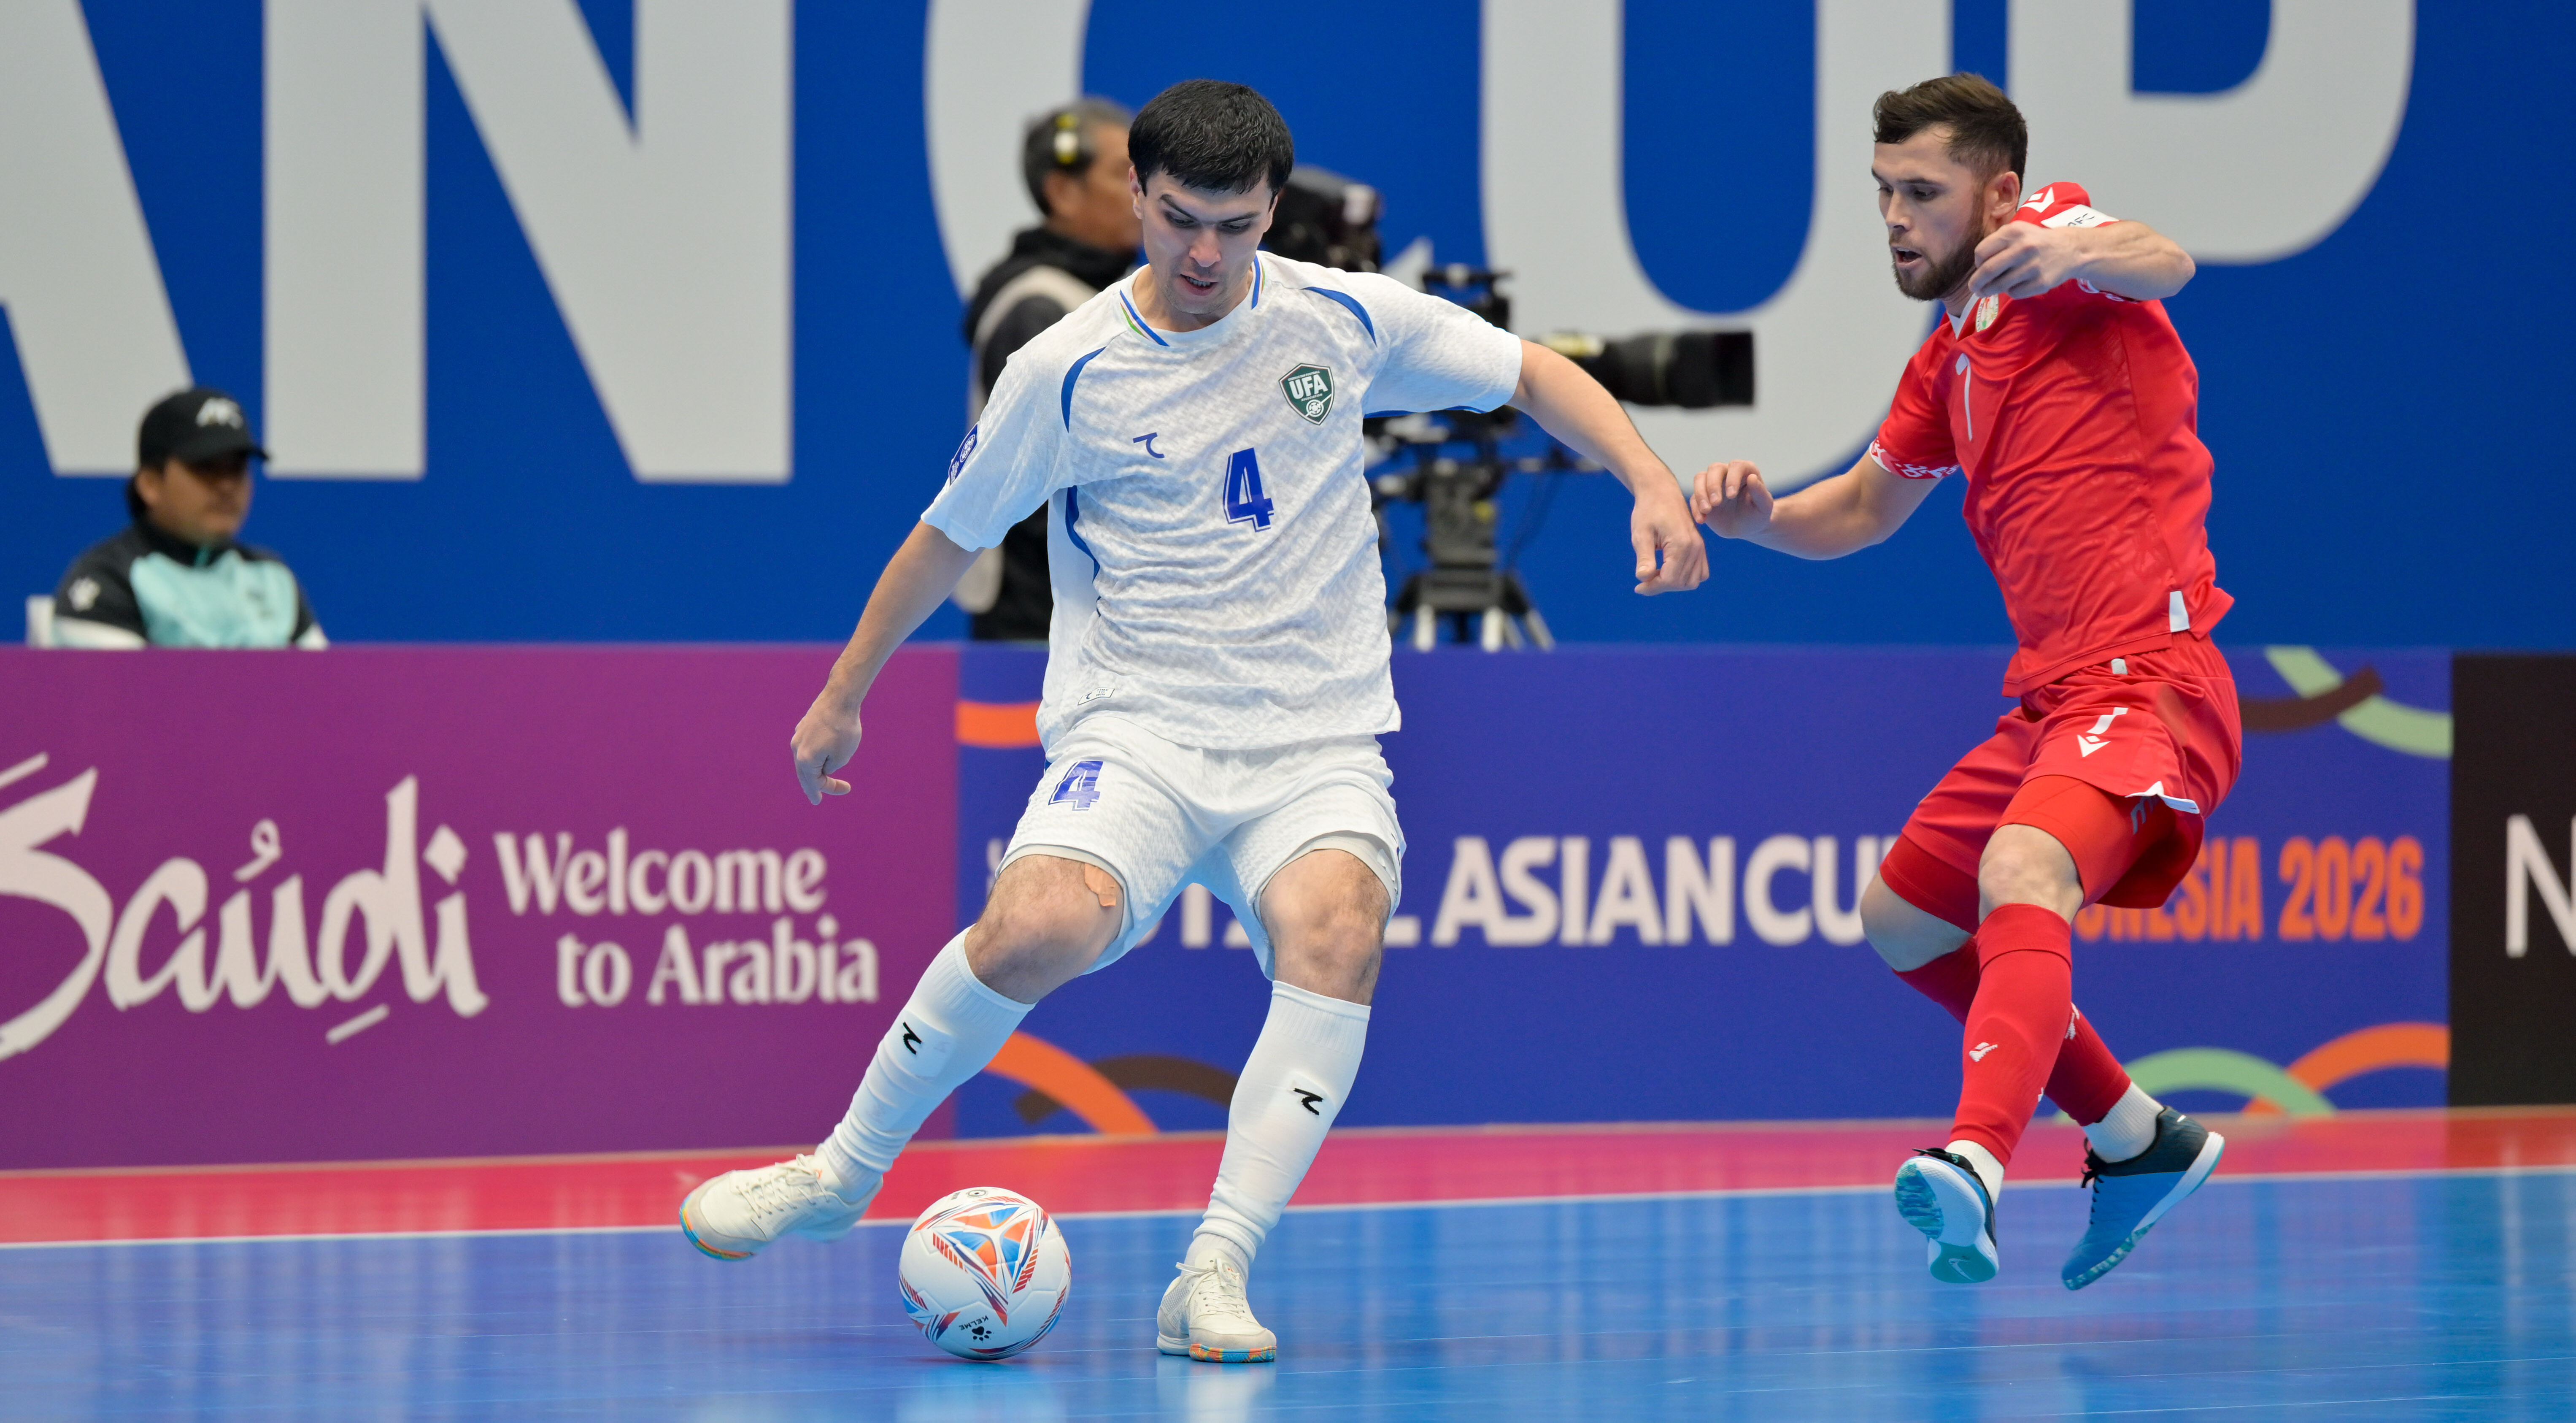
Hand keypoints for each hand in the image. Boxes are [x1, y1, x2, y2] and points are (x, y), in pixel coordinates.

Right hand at [790, 687, 862, 804]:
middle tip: (816, 799)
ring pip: (803, 760)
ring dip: (811, 771)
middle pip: (804, 774)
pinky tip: (815, 759)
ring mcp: (798, 736)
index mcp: (806, 760)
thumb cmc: (844, 729)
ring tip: (816, 780)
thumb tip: (823, 767)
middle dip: (813, 787)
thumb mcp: (842, 756)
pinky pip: (805, 747)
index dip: (832, 788)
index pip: (817, 782)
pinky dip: (811, 757)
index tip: (847, 789)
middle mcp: (797, 748)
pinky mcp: (803, 727)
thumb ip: (830, 767)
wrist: (840, 698)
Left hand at [1630, 483, 1707, 594]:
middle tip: (1644, 579)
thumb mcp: (1641, 534)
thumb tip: (1643, 578)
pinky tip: (1667, 570)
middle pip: (1681, 583)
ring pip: (1692, 581)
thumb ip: (1644, 557)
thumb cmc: (1648, 511)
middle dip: (1661, 586)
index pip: (1670, 580)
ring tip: (1655, 575)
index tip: (1638, 587)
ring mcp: (1701, 548)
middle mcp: (1696, 548)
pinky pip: (1699, 573)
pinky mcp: (1700, 547)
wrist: (1661, 492)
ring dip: (1673, 583)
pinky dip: (1684, 577)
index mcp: (1682, 544)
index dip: (1653, 588)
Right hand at [1691, 460, 1773, 538]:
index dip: (1732, 478)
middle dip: (1713, 485)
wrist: (1746, 528)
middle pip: (1714, 469)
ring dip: (1700, 493)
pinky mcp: (1702, 496)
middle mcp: (1727, 473)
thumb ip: (1760, 492)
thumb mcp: (1764, 506)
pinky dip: (1695, 508)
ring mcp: (1712, 484)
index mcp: (1744, 471)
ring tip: (1707, 511)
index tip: (1731, 495)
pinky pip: (1693, 497)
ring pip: (1700, 478)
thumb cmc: (1757, 515)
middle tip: (1716, 503)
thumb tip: (1752, 477)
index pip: (1736, 466)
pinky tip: (1702, 520)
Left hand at [1967, 223, 2088, 300]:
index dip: (1977, 263)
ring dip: (1990, 290)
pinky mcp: (2041, 282)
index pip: (1982, 252)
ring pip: (2000, 285)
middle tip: (1974, 288)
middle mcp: (2023, 247)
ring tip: (1988, 291)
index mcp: (2013, 232)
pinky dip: (2010, 292)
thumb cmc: (2036, 241)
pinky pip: (2014, 293)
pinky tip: (2015, 285)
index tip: (1979, 267)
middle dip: (1976, 282)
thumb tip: (1978, 268)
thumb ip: (1997, 243)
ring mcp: (2033, 266)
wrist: (2070, 249)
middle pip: (1988, 270)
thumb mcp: (2018, 231)